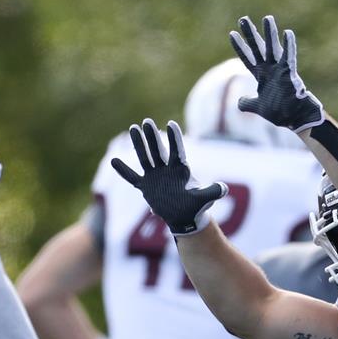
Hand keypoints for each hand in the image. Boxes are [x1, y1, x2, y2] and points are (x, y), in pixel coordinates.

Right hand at [110, 119, 227, 235]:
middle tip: (146, 121)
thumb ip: (213, 192)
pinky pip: (132, 177)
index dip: (175, 138)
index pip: (177, 151)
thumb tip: (224, 188)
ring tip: (133, 128)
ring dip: (139, 145)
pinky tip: (113, 160)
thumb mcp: (205, 199)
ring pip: (145, 158)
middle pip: (158, 150)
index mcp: (181, 169)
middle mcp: (166, 169)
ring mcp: (155, 176)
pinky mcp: (146, 186)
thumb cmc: (196, 206)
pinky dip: (123, 171)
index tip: (171, 124)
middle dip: (153, 136)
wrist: (184, 217)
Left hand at [228, 15, 324, 133]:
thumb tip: (238, 103)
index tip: (232, 34)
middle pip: (258, 48)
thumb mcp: (258, 107)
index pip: (248, 58)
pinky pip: (289, 57)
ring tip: (267, 18)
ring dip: (270, 33)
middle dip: (250, 34)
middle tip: (243, 19)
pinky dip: (289, 45)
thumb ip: (247, 103)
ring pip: (273, 48)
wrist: (294, 119)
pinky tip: (288, 33)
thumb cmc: (280, 112)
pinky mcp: (290, 73)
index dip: (240, 47)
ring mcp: (280, 70)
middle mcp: (270, 69)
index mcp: (261, 76)